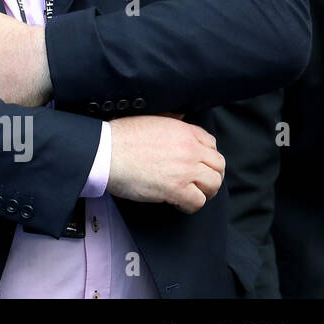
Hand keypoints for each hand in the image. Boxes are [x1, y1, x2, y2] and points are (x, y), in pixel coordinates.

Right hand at [108, 116, 224, 212]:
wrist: (104, 152)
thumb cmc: (119, 136)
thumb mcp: (148, 119)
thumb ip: (169, 120)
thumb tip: (178, 118)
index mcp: (182, 130)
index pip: (211, 144)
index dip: (206, 156)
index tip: (198, 164)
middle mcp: (189, 149)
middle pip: (218, 165)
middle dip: (211, 175)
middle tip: (199, 182)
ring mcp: (185, 170)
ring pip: (213, 184)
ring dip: (204, 191)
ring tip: (191, 194)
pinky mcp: (176, 189)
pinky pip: (198, 202)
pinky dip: (190, 205)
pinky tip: (178, 203)